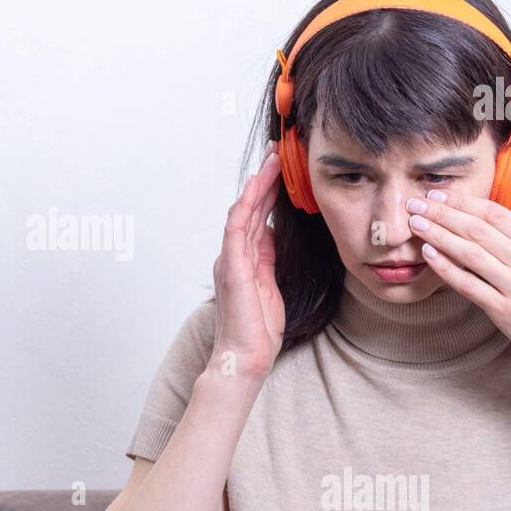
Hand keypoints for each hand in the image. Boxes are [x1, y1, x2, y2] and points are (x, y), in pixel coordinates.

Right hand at [209, 141, 285, 381]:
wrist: (245, 358)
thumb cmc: (258, 330)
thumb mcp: (270, 286)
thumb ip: (267, 258)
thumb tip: (270, 231)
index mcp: (243, 259)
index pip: (255, 216)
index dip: (268, 191)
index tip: (281, 169)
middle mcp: (232, 255)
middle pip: (248, 207)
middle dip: (263, 179)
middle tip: (277, 152)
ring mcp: (230, 259)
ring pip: (242, 211)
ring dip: (258, 185)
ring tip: (273, 161)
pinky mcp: (232, 267)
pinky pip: (236, 228)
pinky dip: (246, 205)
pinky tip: (257, 187)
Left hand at [404, 188, 510, 373]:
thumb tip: (500, 219)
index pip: (496, 213)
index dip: (463, 202)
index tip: (440, 194)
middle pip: (476, 229)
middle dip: (442, 212)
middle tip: (417, 202)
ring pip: (468, 252)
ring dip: (437, 234)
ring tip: (415, 223)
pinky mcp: (503, 310)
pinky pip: (467, 284)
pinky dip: (445, 267)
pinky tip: (429, 254)